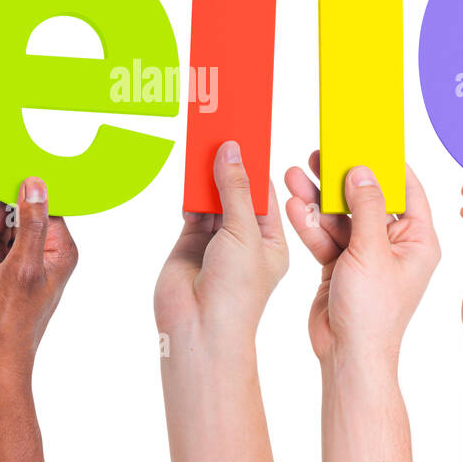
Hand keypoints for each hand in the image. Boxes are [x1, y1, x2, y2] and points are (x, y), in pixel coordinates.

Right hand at [0, 177, 76, 381]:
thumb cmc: (11, 319)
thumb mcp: (22, 266)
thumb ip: (31, 223)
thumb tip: (36, 183)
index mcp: (60, 248)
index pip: (38, 204)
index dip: (11, 210)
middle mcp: (43, 253)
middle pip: (9, 216)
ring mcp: (20, 264)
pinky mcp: (0, 273)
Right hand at [153, 141, 287, 352]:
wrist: (199, 330)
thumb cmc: (237, 293)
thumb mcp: (245, 234)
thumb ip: (235, 190)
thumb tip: (231, 151)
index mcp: (272, 242)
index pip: (267, 195)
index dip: (257, 165)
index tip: (249, 136)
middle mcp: (246, 241)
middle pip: (239, 194)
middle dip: (232, 167)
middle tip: (224, 131)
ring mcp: (217, 243)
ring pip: (215, 199)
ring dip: (210, 175)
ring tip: (205, 143)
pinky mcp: (191, 245)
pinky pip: (193, 210)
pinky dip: (191, 192)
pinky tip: (190, 171)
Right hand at [284, 152, 439, 366]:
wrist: (348, 355)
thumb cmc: (374, 313)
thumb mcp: (371, 252)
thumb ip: (366, 208)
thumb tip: (362, 170)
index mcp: (416, 241)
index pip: (407, 191)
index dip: (387, 165)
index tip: (366, 141)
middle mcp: (392, 245)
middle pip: (366, 200)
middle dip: (341, 179)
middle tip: (319, 155)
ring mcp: (365, 256)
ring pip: (340, 217)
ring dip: (317, 200)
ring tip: (292, 176)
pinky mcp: (341, 266)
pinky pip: (325, 236)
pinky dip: (309, 223)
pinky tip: (292, 206)